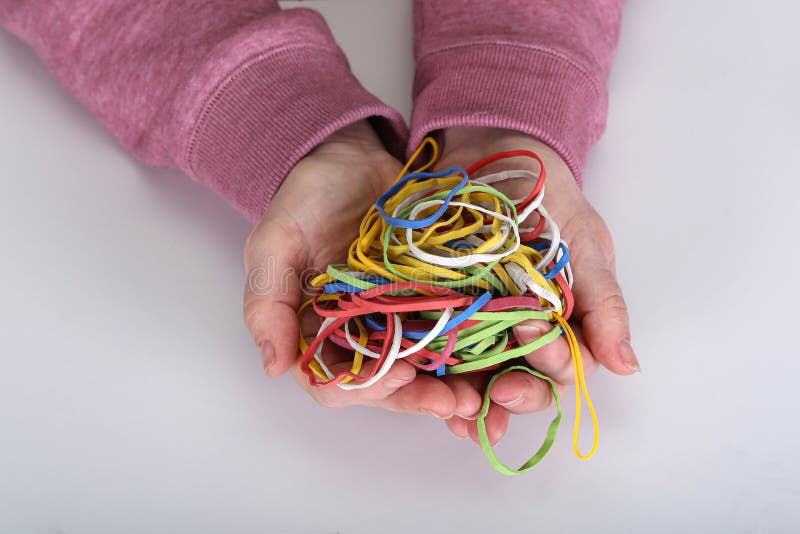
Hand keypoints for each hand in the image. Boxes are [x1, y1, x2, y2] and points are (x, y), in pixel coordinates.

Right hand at [243, 121, 457, 417]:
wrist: (352, 158)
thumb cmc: (306, 197)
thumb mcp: (275, 243)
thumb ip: (268, 302)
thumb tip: (274, 366)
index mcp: (317, 332)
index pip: (335, 382)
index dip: (367, 388)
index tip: (399, 375)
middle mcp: (359, 334)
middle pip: (388, 384)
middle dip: (419, 398)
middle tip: (455, 405)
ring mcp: (399, 317)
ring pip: (425, 368)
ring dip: (452, 387)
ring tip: (480, 397)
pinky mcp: (434, 297)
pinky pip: (453, 332)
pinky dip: (473, 352)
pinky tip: (498, 360)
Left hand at [431, 127, 639, 444]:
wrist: (491, 151)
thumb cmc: (547, 195)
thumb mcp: (583, 243)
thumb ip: (603, 302)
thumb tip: (628, 365)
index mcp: (566, 317)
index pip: (566, 363)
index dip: (553, 366)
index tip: (536, 343)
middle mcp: (524, 327)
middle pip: (524, 379)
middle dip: (514, 392)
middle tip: (496, 393)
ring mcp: (481, 320)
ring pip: (481, 375)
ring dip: (473, 401)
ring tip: (460, 415)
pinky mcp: (443, 308)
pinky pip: (441, 350)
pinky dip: (437, 374)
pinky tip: (428, 390)